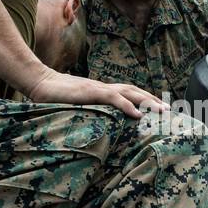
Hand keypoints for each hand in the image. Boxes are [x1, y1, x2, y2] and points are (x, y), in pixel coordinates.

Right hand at [26, 70, 164, 118]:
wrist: (38, 82)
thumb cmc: (55, 97)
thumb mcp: (76, 106)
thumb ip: (89, 112)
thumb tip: (97, 124)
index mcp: (102, 91)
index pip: (129, 94)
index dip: (145, 100)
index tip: (159, 110)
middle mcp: (104, 87)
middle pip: (135, 92)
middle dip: (153, 101)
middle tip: (169, 112)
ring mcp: (97, 88)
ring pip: (129, 93)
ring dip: (147, 102)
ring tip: (161, 111)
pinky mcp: (89, 91)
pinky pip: (112, 98)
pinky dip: (126, 105)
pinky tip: (137, 114)